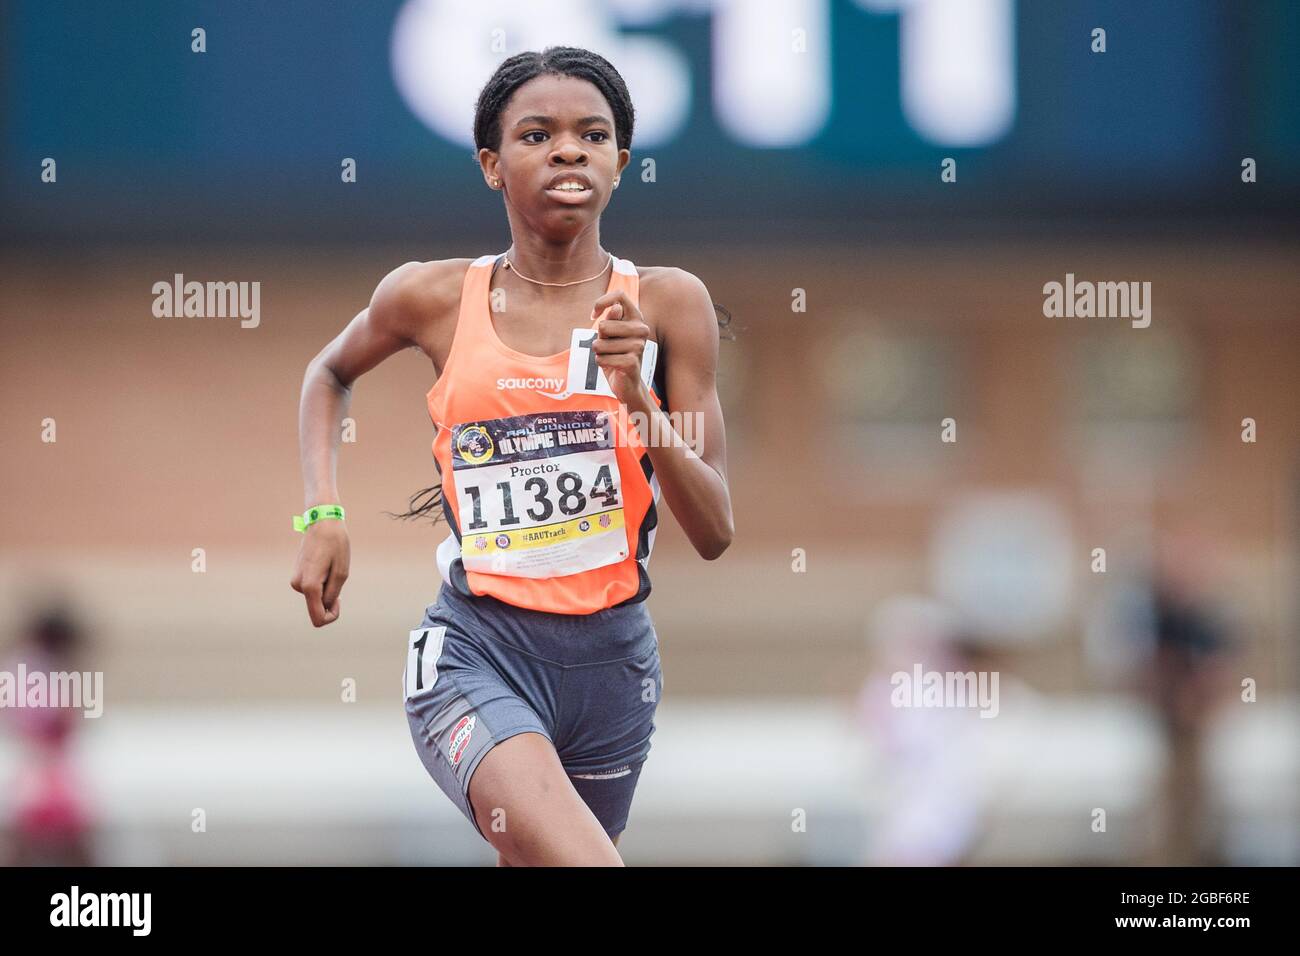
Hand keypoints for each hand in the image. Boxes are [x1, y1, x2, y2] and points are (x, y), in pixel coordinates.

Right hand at [289, 519, 349, 625]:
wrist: (322, 523)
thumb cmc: (335, 545)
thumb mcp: (341, 572)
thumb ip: (333, 594)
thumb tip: (325, 607)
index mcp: (309, 586)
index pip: (318, 618)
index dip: (332, 616)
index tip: (339, 600)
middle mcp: (298, 585)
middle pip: (317, 607)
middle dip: (330, 599)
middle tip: (337, 578)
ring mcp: (295, 580)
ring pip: (315, 597)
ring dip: (326, 587)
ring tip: (330, 567)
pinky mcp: (297, 575)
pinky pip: (312, 588)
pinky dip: (321, 582)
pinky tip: (325, 565)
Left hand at [590, 290, 650, 405]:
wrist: (627, 384)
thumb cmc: (616, 355)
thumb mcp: (609, 335)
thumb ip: (610, 321)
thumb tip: (615, 308)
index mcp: (636, 318)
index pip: (620, 296)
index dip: (602, 302)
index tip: (594, 315)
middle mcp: (641, 329)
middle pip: (603, 325)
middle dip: (598, 339)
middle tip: (608, 347)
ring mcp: (638, 346)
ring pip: (600, 344)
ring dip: (599, 353)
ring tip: (611, 357)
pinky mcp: (632, 362)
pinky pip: (601, 359)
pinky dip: (601, 363)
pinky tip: (612, 367)